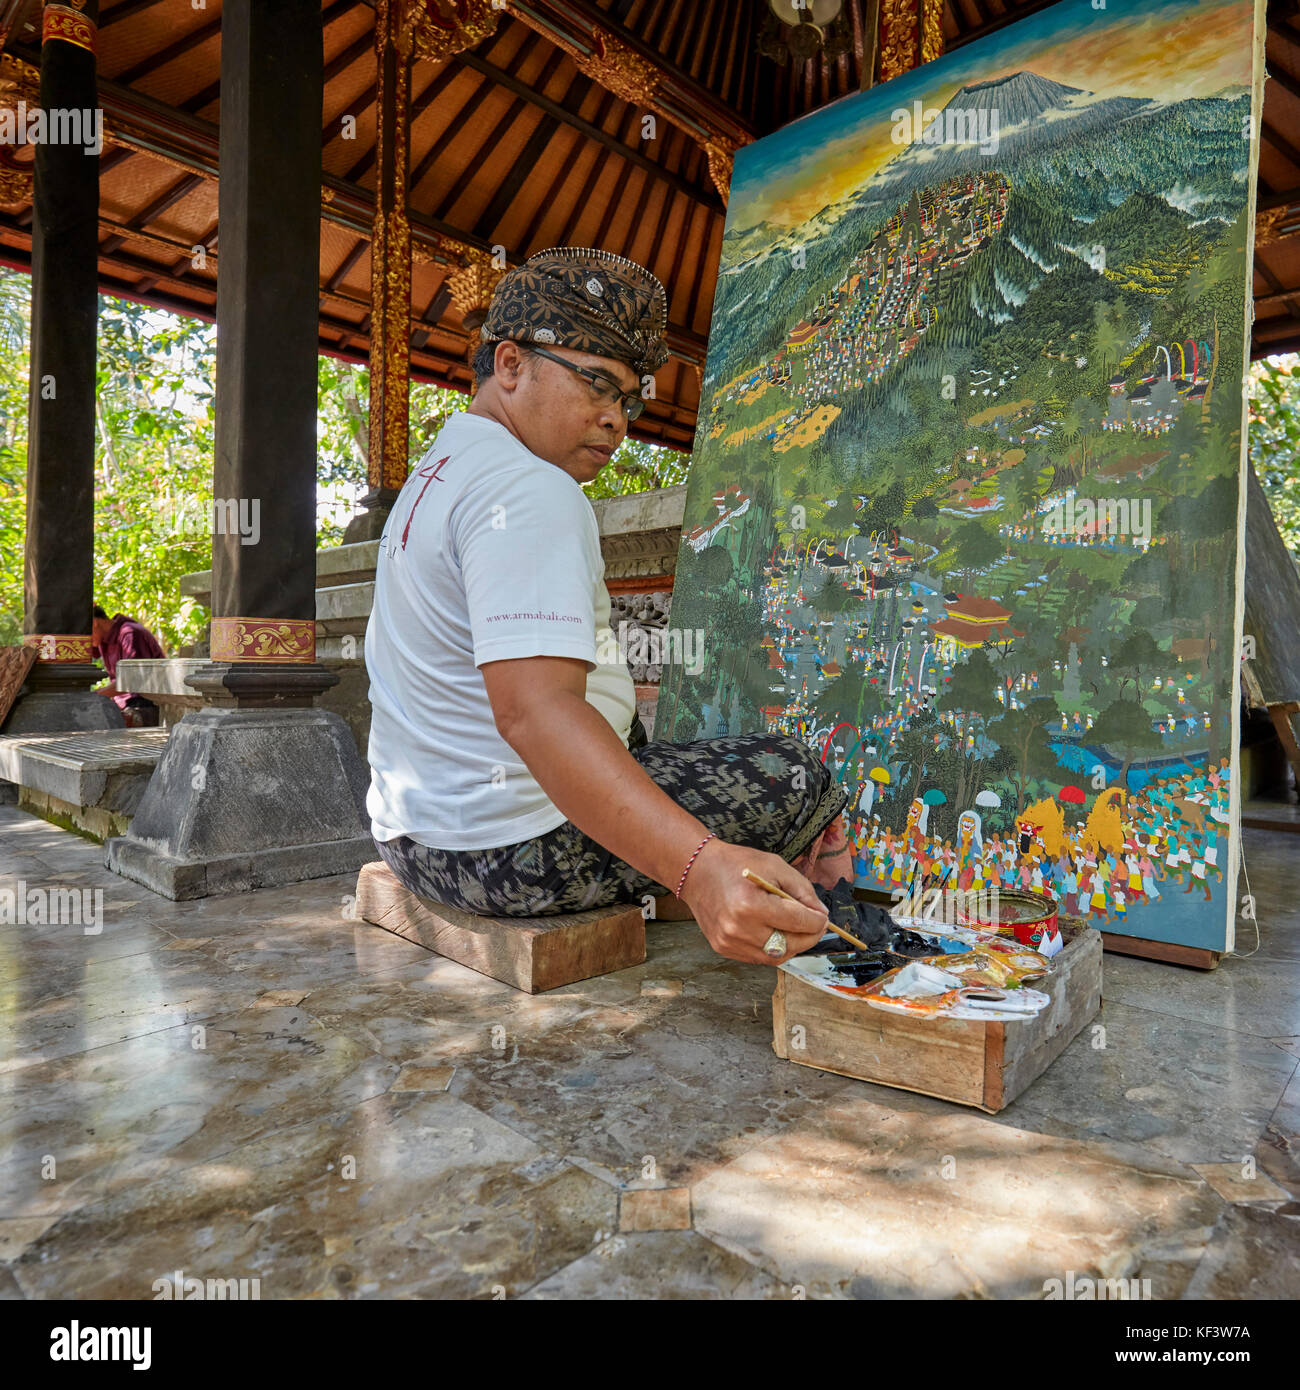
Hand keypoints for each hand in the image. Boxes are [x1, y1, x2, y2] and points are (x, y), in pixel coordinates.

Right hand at [678, 838, 829, 965]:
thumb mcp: (775, 866)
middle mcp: (739, 928)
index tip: (823, 918)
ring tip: (797, 930)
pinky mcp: (724, 948)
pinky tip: (776, 932)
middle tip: (816, 926)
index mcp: (752, 905)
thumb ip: (802, 890)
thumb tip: (820, 914)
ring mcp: (730, 941)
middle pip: (790, 944)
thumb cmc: (736, 864)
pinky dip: (773, 948)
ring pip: (776, 956)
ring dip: (793, 945)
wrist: (698, 871)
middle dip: (810, 937)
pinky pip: (759, 957)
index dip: (818, 921)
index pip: (798, 922)